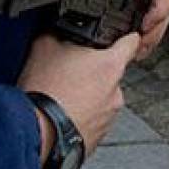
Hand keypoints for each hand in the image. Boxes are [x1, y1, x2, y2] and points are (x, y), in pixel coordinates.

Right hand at [18, 32, 141, 160]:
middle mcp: (115, 92)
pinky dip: (80, 116)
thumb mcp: (44, 47)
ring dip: (86, 96)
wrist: (38, 132)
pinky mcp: (98, 137)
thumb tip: (55, 31)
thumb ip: (58, 34)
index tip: (123, 38)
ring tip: (61, 97)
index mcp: (110, 65)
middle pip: (109, 74)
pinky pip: (92, 120)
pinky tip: (61, 112)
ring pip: (100, 99)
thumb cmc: (45, 92)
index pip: (130, 43)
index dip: (125, 37)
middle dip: (92, 72)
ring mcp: (108, 117)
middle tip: (69, 73)